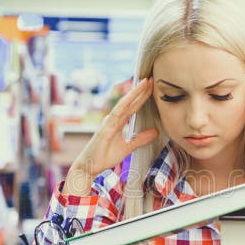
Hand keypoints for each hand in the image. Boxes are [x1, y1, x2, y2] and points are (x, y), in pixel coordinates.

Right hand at [64, 78, 158, 194]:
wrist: (89, 166)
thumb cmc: (105, 156)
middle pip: (130, 102)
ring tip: (145, 82)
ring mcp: (109, 122)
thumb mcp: (128, 147)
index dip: (143, 96)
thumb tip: (155, 131)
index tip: (152, 87)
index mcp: (118, 122)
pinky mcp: (106, 128)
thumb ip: (140, 139)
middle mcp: (113, 119)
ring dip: (135, 93)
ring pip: (124, 104)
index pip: (133, 107)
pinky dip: (124, 104)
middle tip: (152, 78)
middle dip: (141, 91)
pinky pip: (116, 113)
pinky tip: (132, 96)